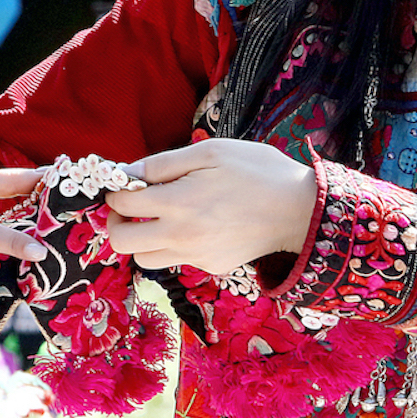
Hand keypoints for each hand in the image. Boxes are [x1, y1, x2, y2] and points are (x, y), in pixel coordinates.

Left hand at [104, 139, 316, 274]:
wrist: (300, 209)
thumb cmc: (258, 171)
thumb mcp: (212, 151)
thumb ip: (164, 163)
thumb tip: (127, 173)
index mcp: (178, 203)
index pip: (122, 204)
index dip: (116, 191)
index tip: (126, 183)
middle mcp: (181, 236)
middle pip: (121, 242)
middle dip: (116, 221)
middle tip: (131, 206)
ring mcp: (196, 255)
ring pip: (145, 259)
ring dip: (143, 239)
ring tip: (161, 218)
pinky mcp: (211, 265)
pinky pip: (178, 260)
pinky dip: (174, 245)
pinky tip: (196, 225)